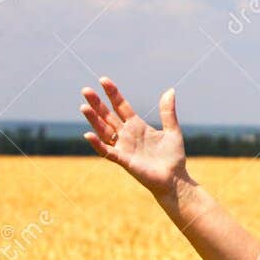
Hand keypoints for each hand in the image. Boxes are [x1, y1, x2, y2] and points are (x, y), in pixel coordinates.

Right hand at [80, 78, 187, 197]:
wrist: (175, 179)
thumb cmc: (173, 157)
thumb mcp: (172, 131)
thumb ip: (168, 112)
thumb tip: (170, 90)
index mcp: (137, 126)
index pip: (121, 106)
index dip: (113, 94)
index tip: (103, 80)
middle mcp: (126, 135)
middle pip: (108, 116)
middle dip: (97, 104)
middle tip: (85, 90)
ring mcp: (123, 147)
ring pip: (104, 131)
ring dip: (93, 120)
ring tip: (84, 107)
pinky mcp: (124, 160)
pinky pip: (107, 151)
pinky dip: (97, 144)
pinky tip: (88, 134)